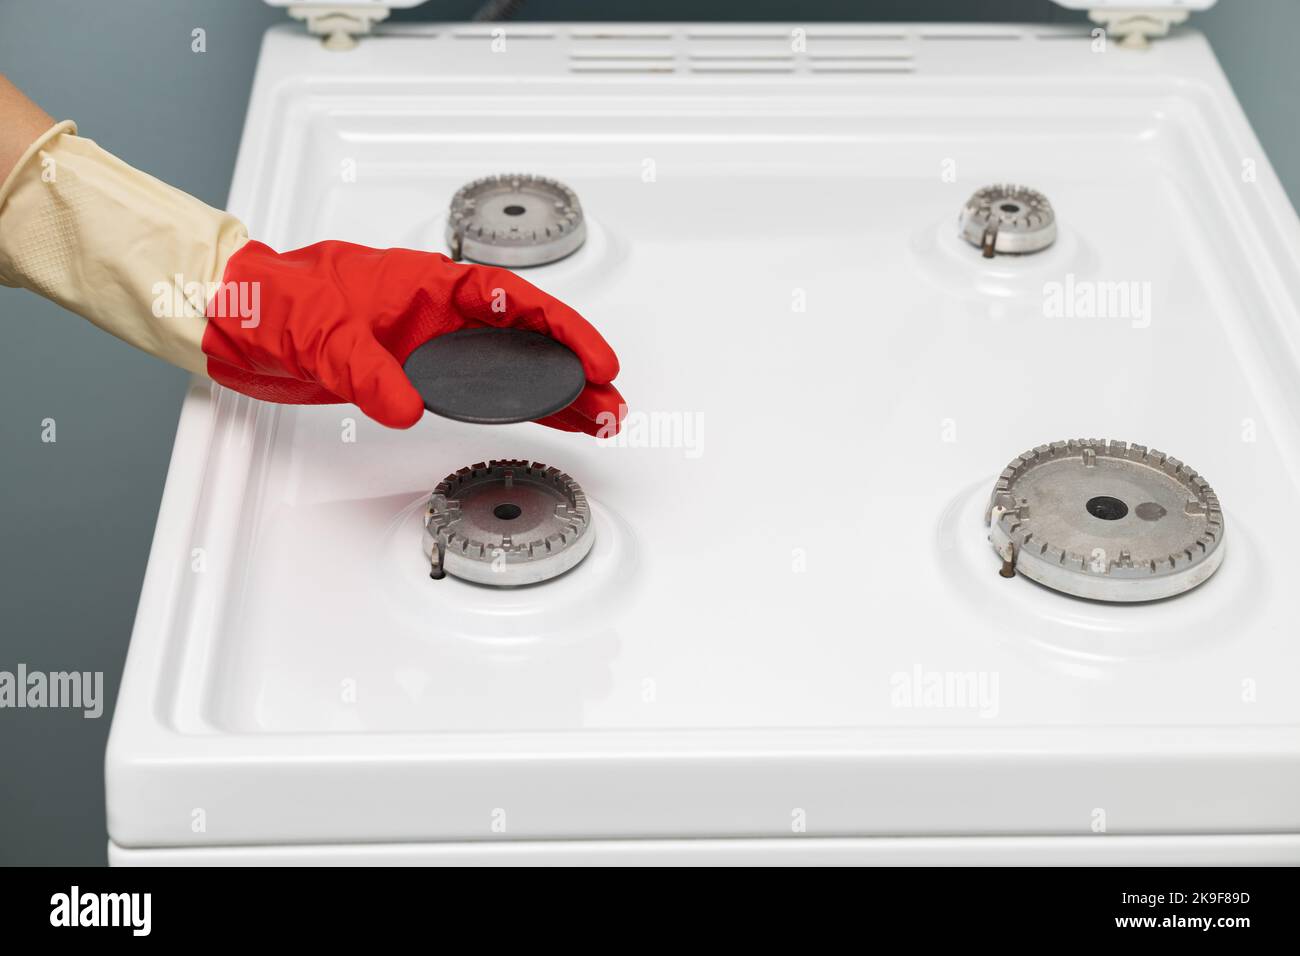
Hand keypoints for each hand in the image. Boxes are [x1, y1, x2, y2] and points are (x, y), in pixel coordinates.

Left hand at [202, 240, 624, 432]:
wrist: (238, 320)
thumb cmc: (275, 300)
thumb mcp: (321, 332)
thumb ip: (366, 369)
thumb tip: (406, 405)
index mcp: (429, 285)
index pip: (512, 302)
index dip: (561, 330)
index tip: (594, 360)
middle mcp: (441, 315)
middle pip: (527, 339)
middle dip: (574, 369)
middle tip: (613, 402)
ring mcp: (435, 348)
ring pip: (513, 369)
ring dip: (558, 395)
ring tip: (601, 419)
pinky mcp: (421, 378)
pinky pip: (485, 393)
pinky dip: (521, 407)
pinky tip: (552, 422)